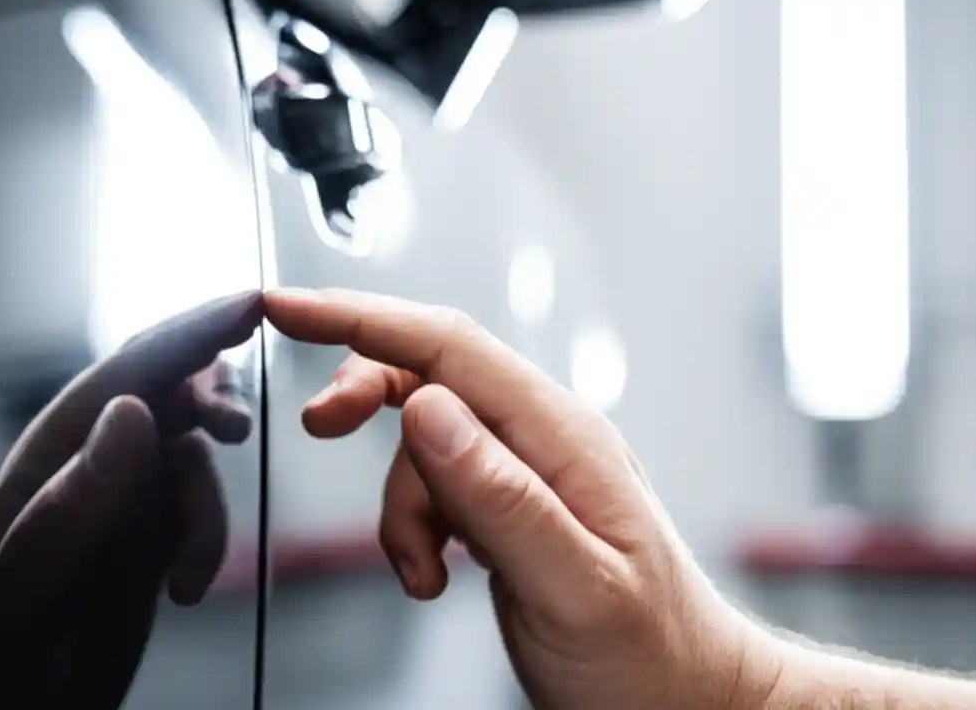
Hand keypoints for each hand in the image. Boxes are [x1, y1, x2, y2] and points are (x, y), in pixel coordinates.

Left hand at [0, 293, 261, 708]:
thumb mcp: (17, 593)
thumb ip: (68, 506)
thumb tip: (132, 413)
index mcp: (54, 456)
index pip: (130, 372)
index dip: (192, 331)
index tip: (250, 302)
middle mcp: (93, 464)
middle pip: (170, 392)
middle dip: (211, 403)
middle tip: (234, 429)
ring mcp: (124, 499)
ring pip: (196, 460)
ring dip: (209, 511)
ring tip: (186, 576)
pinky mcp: (150, 537)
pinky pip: (201, 512)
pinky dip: (208, 546)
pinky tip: (183, 592)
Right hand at [266, 288, 782, 709]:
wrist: (686, 699)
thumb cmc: (649, 656)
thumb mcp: (573, 587)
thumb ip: (501, 496)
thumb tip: (427, 409)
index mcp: (563, 437)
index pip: (450, 347)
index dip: (363, 317)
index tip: (289, 306)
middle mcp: (544, 440)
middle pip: (428, 375)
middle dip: (365, 398)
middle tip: (319, 426)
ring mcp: (526, 473)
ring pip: (421, 445)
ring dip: (400, 509)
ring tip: (426, 571)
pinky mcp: (508, 508)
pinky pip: (436, 488)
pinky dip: (414, 530)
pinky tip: (438, 573)